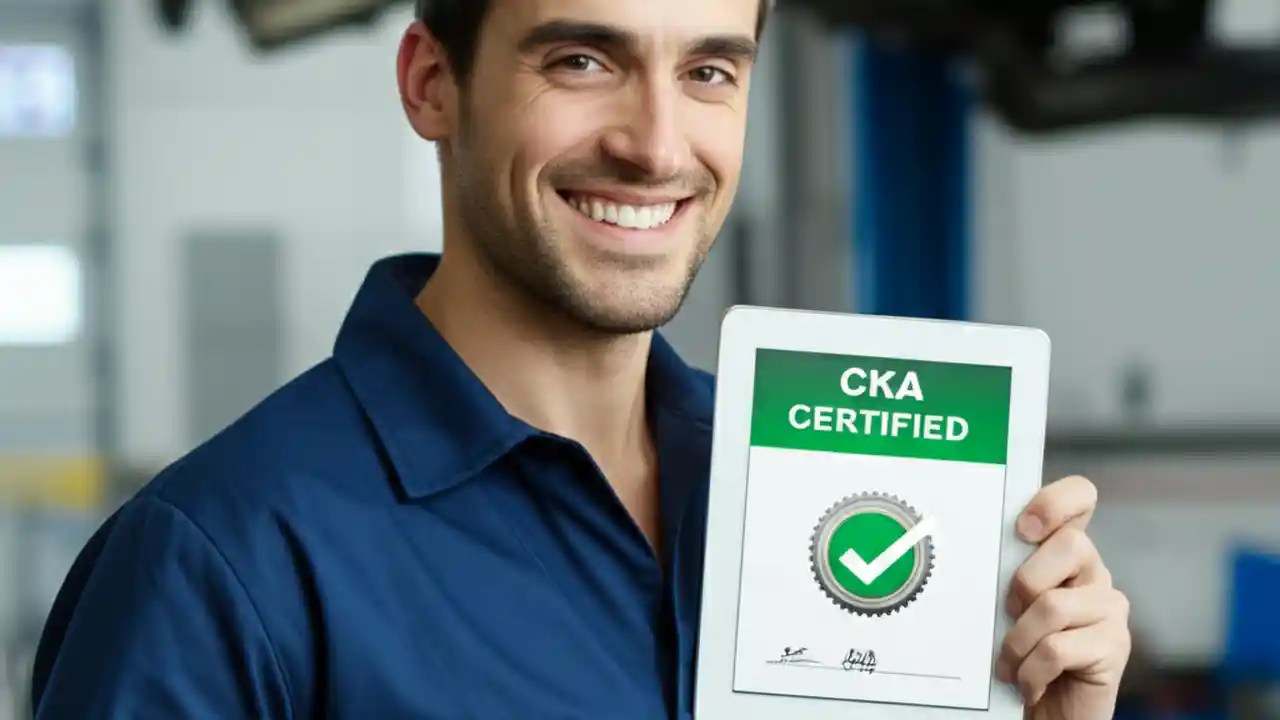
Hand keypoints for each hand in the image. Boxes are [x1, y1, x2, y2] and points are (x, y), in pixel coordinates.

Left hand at [995, 475, 1130, 719]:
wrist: (1045, 711)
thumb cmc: (1016, 652)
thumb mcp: (1002, 604)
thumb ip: (1002, 572)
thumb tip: (964, 546)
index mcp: (1064, 551)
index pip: (1079, 497)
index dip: (1056, 501)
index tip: (1023, 528)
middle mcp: (1094, 572)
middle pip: (1071, 545)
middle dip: (1026, 581)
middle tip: (1008, 613)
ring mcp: (1109, 608)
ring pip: (1055, 605)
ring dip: (1018, 640)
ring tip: (1008, 662)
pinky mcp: (1115, 647)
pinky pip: (1058, 648)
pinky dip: (1031, 670)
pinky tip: (1028, 682)